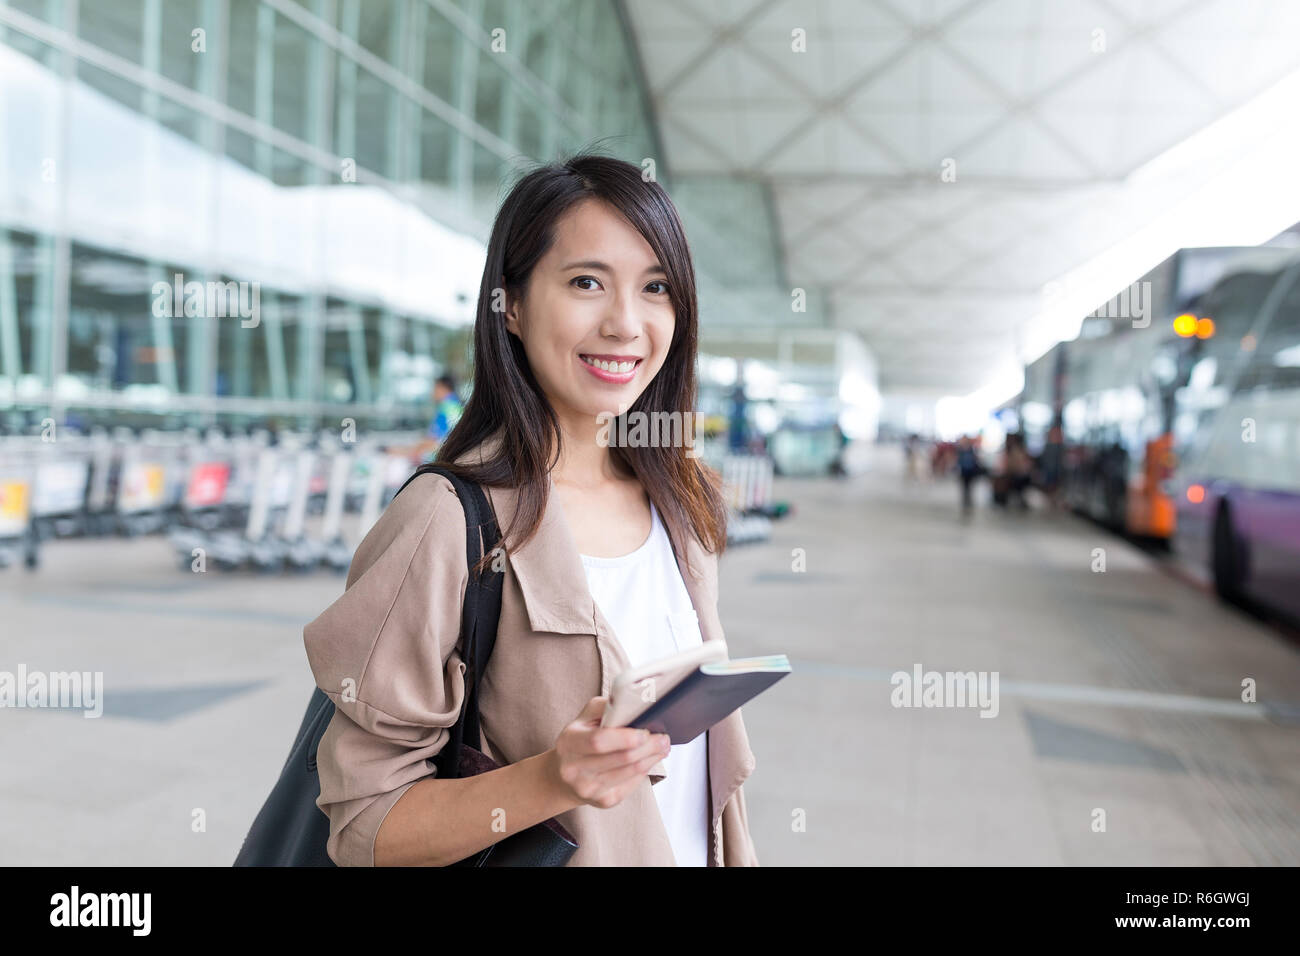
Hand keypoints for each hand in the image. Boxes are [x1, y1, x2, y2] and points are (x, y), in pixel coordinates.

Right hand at [547, 697, 670, 808]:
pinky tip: (650, 761)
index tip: (645, 732)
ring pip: (630, 772)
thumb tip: (635, 705)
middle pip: (621, 758)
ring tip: (663, 747)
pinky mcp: (602, 801)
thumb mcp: (584, 718)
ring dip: (652, 758)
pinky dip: (644, 771)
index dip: (625, 738)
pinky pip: (631, 785)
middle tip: (664, 738)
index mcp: (569, 742)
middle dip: (648, 747)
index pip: (598, 741)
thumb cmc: (580, 739)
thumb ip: (605, 708)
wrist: (564, 776)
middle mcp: (574, 769)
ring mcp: (588, 788)